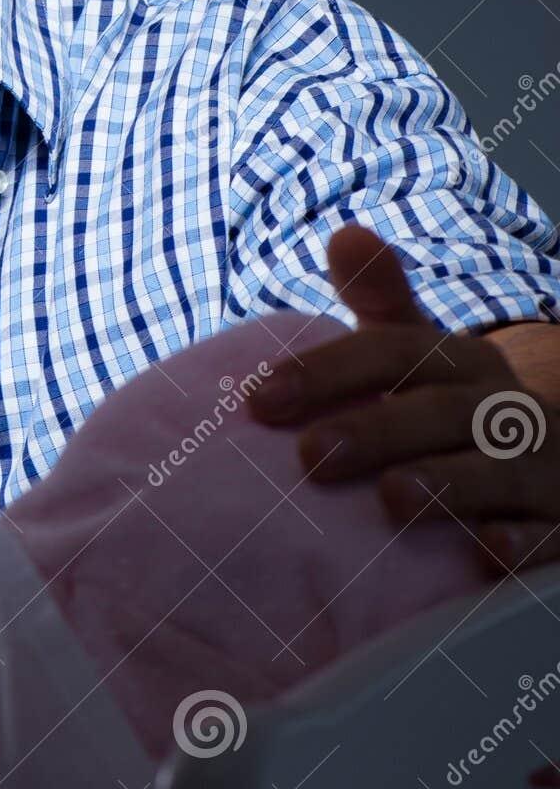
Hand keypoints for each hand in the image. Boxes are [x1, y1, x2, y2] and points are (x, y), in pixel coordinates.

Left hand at [248, 224, 559, 571]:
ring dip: (449, 483)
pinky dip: (522, 544)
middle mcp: (503, 409)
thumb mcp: (420, 359)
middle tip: (310, 455)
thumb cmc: (452, 415)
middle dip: (379, 429)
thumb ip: (382, 306)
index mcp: (459, 366)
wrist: (555, 467)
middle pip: (442, 412)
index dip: (329, 372)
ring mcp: (541, 467)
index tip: (258, 399)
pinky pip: (548, 535)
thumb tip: (344, 234)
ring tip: (393, 497)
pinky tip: (486, 553)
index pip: (394, 353)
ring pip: (498, 469)